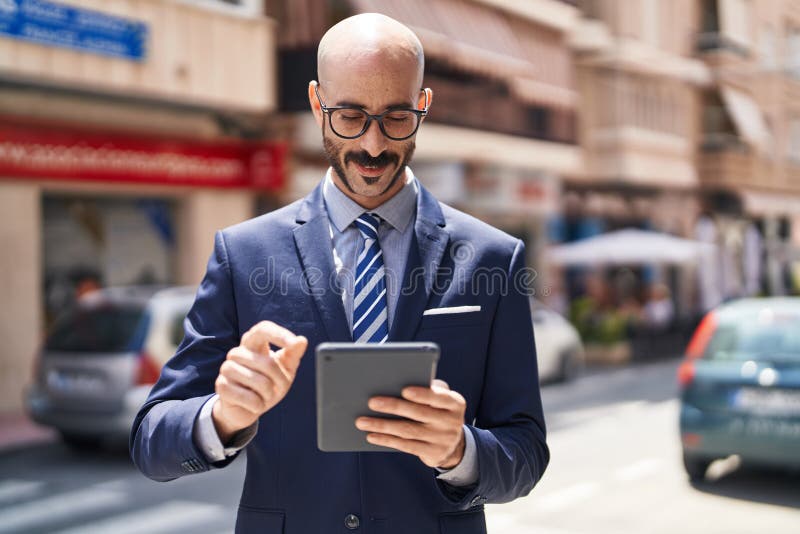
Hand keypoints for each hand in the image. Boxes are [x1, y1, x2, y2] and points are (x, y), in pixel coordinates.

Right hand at [212, 321, 307, 442]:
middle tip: (279, 389)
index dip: (279, 334)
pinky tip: (254, 404)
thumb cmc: (268, 384)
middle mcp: (238, 352)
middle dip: (280, 380)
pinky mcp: (221, 385)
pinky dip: (257, 405)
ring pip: (259, 381)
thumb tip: (301, 341)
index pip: (263, 329)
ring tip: (264, 395)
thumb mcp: (285, 369)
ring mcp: (227, 367)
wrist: (247, 408)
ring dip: (268, 394)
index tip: (293, 343)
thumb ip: (293, 354)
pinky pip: (248, 397)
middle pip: (268, 362)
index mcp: (254, 343)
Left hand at [355, 379, 466, 468]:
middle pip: (418, 413)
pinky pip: (405, 446)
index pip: (438, 397)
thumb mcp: (441, 400)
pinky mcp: (432, 453)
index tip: (404, 390)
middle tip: (371, 402)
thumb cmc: (438, 412)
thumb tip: (396, 382)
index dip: (422, 394)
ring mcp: (443, 440)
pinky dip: (386, 440)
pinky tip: (371, 435)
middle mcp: (451, 422)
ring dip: (382, 425)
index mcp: (455, 403)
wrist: (454, 445)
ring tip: (362, 421)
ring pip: (407, 430)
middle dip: (393, 407)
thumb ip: (428, 390)